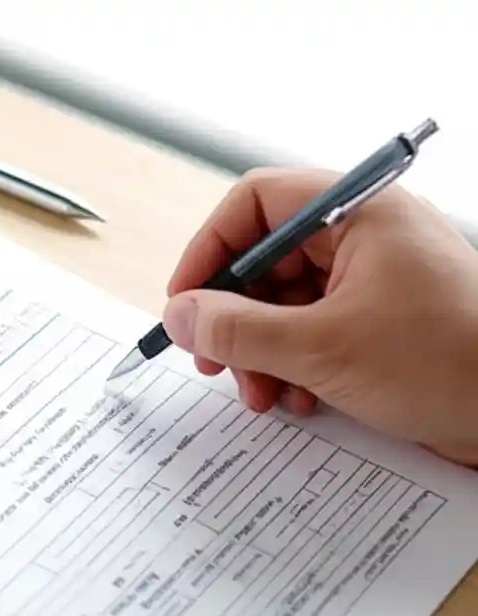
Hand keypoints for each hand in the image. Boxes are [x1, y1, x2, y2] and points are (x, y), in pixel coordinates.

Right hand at [164, 168, 477, 465]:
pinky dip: (294, 364)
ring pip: (284, 301)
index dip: (210, 249)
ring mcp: (375, 279)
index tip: (187, 302)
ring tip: (264, 395)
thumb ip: (238, 331)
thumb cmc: (447, 364)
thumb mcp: (322, 349)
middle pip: (264, 258)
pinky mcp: (382, 321)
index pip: (256, 203)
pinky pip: (313, 329)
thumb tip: (179, 316)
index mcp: (358, 214)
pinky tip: (301, 400)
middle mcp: (366, 236)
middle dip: (234, 318)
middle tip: (213, 363)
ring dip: (261, 352)